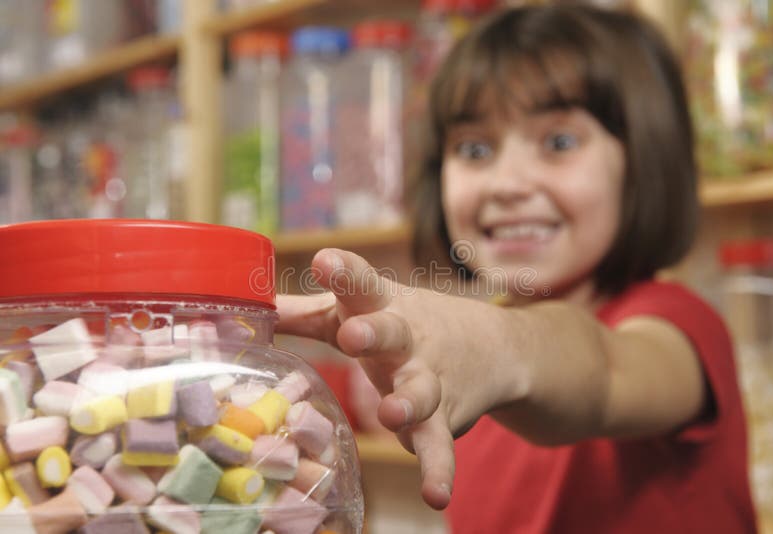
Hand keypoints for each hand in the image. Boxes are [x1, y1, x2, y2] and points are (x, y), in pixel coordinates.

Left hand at [276, 249, 520, 509]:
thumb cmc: (401, 324)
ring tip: (391, 413)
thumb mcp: (359, 309)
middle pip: (390, 332)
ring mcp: (428, 378)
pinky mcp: (444, 418)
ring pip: (418, 390)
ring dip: (406, 402)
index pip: (361, 283)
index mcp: (379, 306)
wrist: (490, 346)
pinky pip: (439, 444)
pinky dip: (439, 468)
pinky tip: (436, 494)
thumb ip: (305, 312)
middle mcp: (405, 339)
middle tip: (353, 334)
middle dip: (373, 332)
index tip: (325, 259)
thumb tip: (247, 306)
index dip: (344, 271)